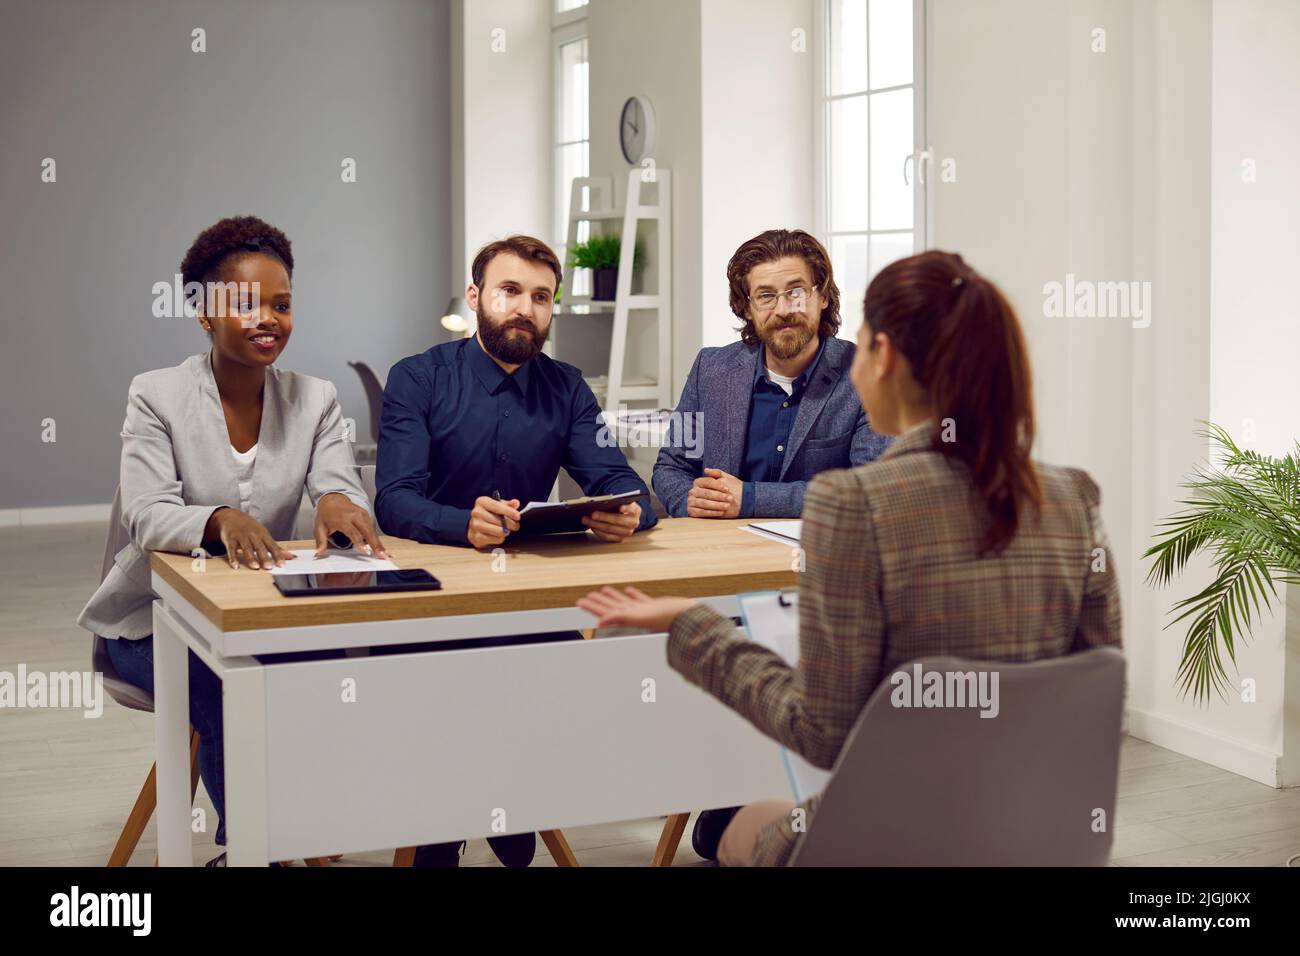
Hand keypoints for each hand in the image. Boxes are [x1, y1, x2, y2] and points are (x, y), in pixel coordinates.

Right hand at [206, 508, 294, 569]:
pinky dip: (233, 557)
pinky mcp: (230, 539)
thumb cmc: (250, 528)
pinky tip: (235, 565)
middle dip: (264, 557)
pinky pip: (231, 549)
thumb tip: (291, 556)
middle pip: (259, 547)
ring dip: (251, 557)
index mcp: (263, 534)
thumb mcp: (264, 534)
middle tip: (269, 567)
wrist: (231, 516)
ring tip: (255, 566)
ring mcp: (241, 536)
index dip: (277, 555)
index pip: (272, 545)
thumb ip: (275, 547)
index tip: (282, 564)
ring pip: (246, 548)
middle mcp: (253, 535)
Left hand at [314, 493, 386, 557]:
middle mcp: (354, 515)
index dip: (359, 542)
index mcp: (342, 519)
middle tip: (381, 555)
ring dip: (379, 543)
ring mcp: (361, 514)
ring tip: (385, 554)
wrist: (332, 499)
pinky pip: (373, 528)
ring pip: (372, 530)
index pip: (353, 532)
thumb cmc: (326, 515)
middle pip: (367, 531)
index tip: (365, 551)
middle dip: (375, 544)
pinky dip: (377, 538)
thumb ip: (320, 542)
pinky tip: (381, 548)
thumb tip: (318, 554)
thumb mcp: (319, 527)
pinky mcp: (366, 515)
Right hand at [468, 495, 519, 549]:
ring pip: (499, 531)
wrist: (474, 526)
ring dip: (506, 532)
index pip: (498, 507)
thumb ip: (508, 504)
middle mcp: (476, 512)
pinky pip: (496, 539)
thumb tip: (516, 503)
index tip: (518, 516)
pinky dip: (501, 538)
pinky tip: (499, 536)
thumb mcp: (497, 506)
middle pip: (500, 520)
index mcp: (482, 502)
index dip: (510, 512)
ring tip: (507, 530)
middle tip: (515, 526)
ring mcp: (475, 525)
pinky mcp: (477, 537)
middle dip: (512, 524)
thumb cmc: (489, 514)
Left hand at [577, 586, 697, 631]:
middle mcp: (633, 614)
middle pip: (611, 607)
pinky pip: (640, 599)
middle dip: (598, 602)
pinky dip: (632, 594)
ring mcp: (643, 611)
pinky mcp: (654, 606)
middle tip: (587, 596)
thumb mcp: (640, 618)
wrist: (686, 618)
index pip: (604, 611)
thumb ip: (619, 619)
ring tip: (604, 591)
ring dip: (613, 597)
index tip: (580, 602)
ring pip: (624, 603)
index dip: (592, 606)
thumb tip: (600, 622)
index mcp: (627, 617)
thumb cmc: (666, 620)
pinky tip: (629, 590)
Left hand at [582, 501, 640, 542]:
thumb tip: (600, 502)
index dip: (627, 508)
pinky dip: (597, 531)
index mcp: (635, 510)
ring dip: (596, 524)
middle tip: (592, 514)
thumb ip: (615, 501)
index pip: (632, 509)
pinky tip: (590, 525)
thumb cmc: (619, 506)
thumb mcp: (620, 501)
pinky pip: (607, 537)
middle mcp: (633, 522)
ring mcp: (627, 532)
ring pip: (610, 530)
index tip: (620, 507)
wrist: (624, 516)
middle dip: (604, 517)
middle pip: (618, 520)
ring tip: (586, 519)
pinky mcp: (620, 539)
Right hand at [687, 467, 741, 517]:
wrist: (724, 505)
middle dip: (719, 496)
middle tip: (730, 498)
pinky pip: (701, 512)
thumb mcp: (723, 479)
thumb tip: (706, 470)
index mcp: (698, 482)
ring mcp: (691, 501)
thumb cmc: (724, 491)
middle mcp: (693, 491)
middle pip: (706, 493)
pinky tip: (721, 512)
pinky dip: (712, 512)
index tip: (728, 489)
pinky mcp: (691, 511)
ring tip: (727, 506)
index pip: (708, 482)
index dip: (718, 485)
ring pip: (704, 503)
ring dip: (717, 505)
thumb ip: (716, 473)